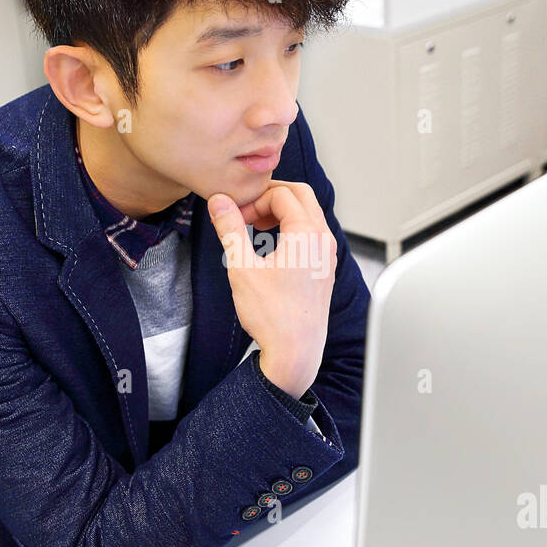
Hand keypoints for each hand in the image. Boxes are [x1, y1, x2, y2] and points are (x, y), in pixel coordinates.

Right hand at [207, 180, 337, 398]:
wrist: (295, 353)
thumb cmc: (273, 316)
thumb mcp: (242, 268)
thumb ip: (230, 229)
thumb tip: (218, 202)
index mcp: (307, 233)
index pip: (281, 193)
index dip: (254, 200)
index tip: (236, 217)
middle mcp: (324, 239)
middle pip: (301, 194)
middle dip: (271, 196)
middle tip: (248, 210)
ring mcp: (328, 254)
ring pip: (309, 213)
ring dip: (282, 212)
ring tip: (257, 227)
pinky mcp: (326, 268)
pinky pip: (313, 233)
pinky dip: (293, 228)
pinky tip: (273, 247)